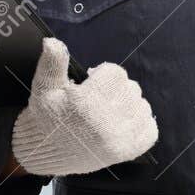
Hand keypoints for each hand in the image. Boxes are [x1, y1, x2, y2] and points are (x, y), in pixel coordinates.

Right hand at [10, 37, 157, 176]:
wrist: (44, 153)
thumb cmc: (45, 117)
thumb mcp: (43, 88)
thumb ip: (52, 63)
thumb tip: (51, 41)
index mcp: (85, 104)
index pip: (116, 73)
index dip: (103, 74)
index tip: (92, 82)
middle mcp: (105, 123)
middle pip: (131, 88)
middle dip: (116, 88)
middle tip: (99, 97)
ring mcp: (118, 140)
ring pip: (142, 106)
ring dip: (129, 104)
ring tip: (109, 110)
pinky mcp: (127, 153)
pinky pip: (150, 130)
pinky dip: (141, 123)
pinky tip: (124, 122)